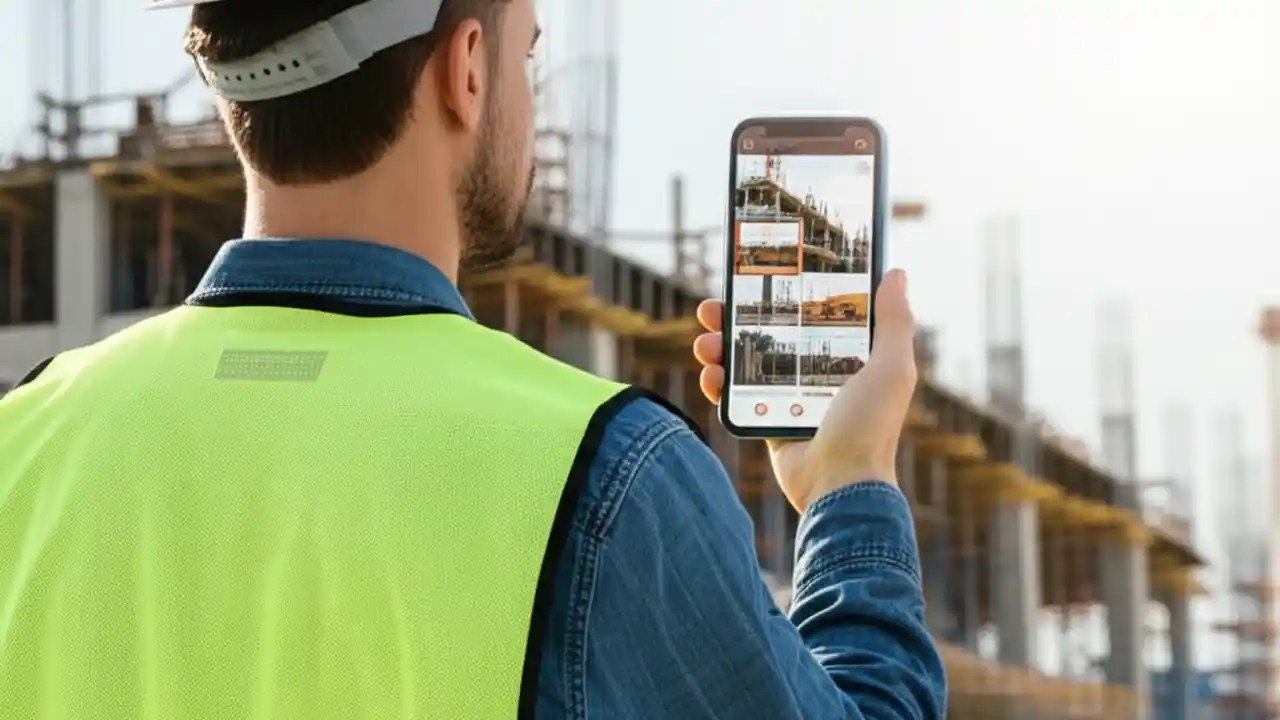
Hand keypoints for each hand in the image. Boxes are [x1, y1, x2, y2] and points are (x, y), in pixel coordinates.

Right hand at [693, 269, 917, 512]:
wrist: (839, 487)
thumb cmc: (870, 428)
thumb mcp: (891, 368)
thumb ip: (894, 322)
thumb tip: (896, 272)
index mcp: (849, 358)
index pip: (812, 314)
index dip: (786, 294)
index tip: (761, 274)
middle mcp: (819, 375)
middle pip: (771, 334)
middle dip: (739, 318)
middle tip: (714, 306)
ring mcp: (791, 399)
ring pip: (748, 362)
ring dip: (721, 347)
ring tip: (705, 340)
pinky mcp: (769, 423)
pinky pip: (738, 397)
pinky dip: (719, 383)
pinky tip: (711, 374)